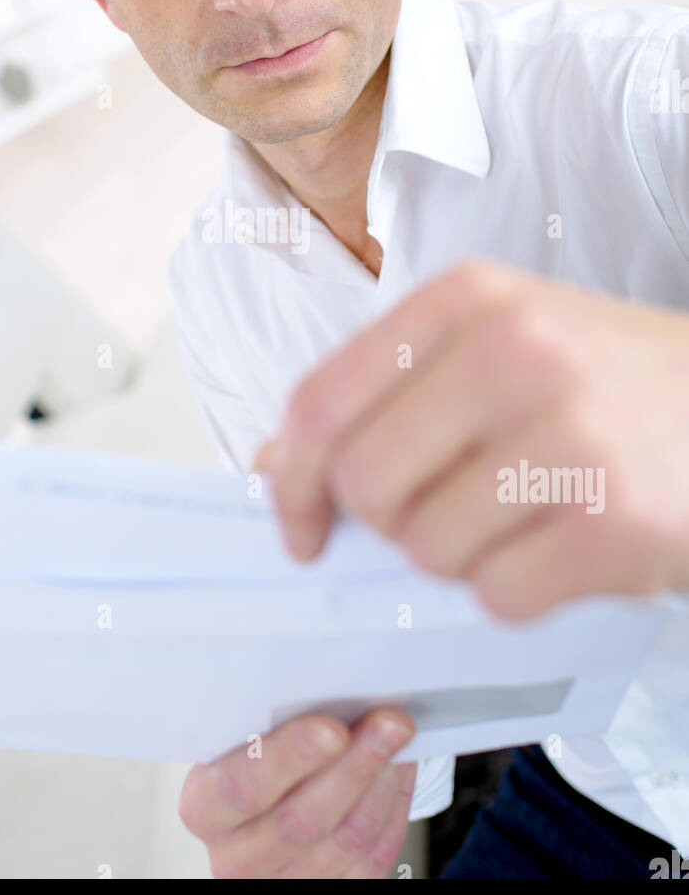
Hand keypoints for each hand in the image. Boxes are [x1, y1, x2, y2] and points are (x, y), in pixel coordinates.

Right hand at [178, 707, 416, 878]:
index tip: (332, 728)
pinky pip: (371, 858)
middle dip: (354, 765)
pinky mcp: (330, 890)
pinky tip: (400, 767)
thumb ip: (272, 717)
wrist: (268, 791)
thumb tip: (332, 682)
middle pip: (300, 821)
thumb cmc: (254, 752)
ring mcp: (284, 881)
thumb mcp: (244, 731)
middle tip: (391, 722)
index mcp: (204, 808)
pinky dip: (393, 807)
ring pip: (344, 840)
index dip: (288, 759)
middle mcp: (236, 857)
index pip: (239, 788)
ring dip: (381, 782)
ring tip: (401, 737)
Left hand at [256, 258, 688, 619]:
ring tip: (524, 515)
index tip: (299, 524)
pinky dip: (521, 589)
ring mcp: (570, 434)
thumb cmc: (608, 379)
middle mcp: (515, 351)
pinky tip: (563, 546)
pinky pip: (498, 596)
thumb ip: (387, 390)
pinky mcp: (615, 520)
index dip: (292, 479)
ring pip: (427, 549)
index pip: (323, 399)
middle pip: (364, 484)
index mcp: (468, 298)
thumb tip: (278, 464)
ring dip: (463, 555)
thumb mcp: (497, 342)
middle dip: (387, 522)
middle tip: (445, 509)